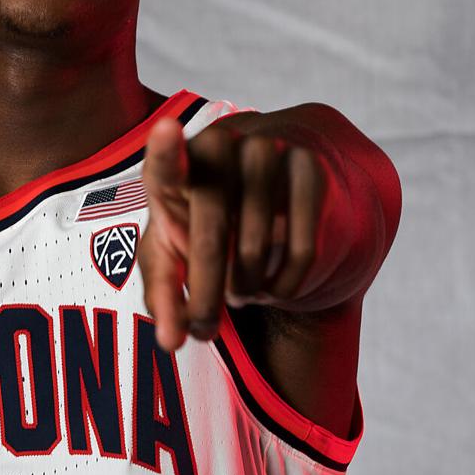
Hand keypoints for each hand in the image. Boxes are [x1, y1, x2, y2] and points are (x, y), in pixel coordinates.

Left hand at [138, 117, 327, 351]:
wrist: (283, 192)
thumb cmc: (210, 224)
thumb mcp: (175, 250)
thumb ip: (163, 292)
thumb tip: (170, 343)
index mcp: (176, 165)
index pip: (166, 163)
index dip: (165, 151)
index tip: (166, 131)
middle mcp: (220, 146)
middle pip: (210, 237)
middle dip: (204, 295)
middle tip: (203, 329)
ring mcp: (268, 151)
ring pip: (256, 248)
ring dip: (246, 287)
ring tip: (240, 288)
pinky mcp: (312, 169)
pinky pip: (301, 248)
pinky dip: (284, 282)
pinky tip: (274, 280)